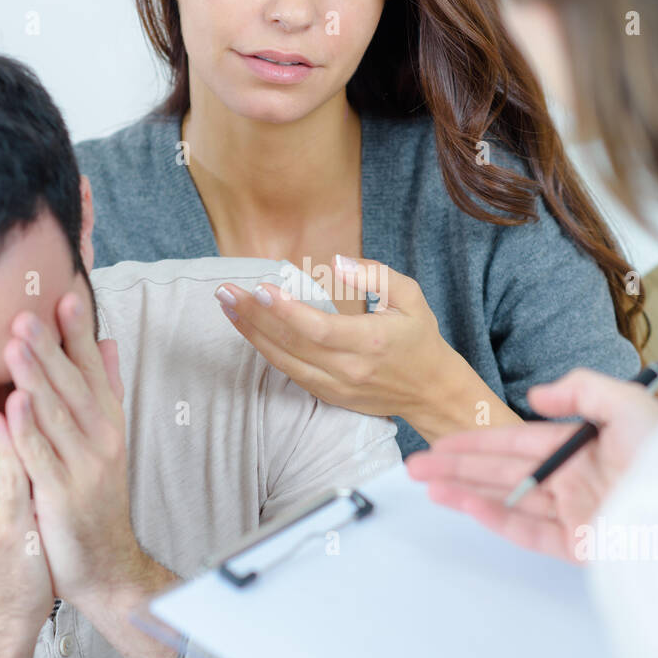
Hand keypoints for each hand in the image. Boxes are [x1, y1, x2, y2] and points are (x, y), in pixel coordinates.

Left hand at [2, 279, 142, 607]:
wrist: (105, 564)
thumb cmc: (95, 498)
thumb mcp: (106, 441)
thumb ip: (106, 391)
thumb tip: (108, 341)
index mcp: (109, 423)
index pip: (94, 369)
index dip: (79, 334)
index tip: (64, 298)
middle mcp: (102, 439)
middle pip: (74, 385)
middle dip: (51, 348)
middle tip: (27, 312)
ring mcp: (85, 467)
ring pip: (57, 416)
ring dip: (36, 378)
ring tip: (14, 345)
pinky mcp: (63, 496)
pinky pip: (41, 459)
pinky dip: (26, 432)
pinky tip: (9, 408)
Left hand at [214, 255, 516, 438]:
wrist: (432, 392)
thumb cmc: (421, 339)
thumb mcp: (411, 297)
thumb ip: (376, 276)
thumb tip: (337, 262)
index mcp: (370, 341)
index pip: (317, 327)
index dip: (285, 310)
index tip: (260, 288)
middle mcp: (349, 368)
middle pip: (290, 343)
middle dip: (254, 316)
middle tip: (225, 292)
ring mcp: (336, 386)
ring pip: (283, 362)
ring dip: (251, 334)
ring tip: (228, 308)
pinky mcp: (329, 396)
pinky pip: (291, 373)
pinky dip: (267, 352)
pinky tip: (250, 332)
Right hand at [406, 367, 657, 561]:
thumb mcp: (626, 402)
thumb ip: (580, 390)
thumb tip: (535, 398)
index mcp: (583, 448)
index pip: (517, 444)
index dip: (477, 442)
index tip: (442, 443)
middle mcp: (574, 481)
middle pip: (503, 473)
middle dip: (457, 468)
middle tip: (416, 466)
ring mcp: (574, 515)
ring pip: (508, 501)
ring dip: (465, 492)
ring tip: (427, 485)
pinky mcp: (579, 546)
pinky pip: (528, 532)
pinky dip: (495, 518)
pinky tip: (464, 504)